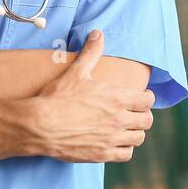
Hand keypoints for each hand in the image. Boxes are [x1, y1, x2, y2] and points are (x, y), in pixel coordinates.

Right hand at [20, 30, 155, 162]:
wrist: (39, 126)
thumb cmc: (57, 98)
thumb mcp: (76, 72)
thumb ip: (91, 52)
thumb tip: (97, 33)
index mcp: (117, 98)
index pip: (147, 100)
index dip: (147, 98)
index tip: (142, 97)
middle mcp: (119, 120)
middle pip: (147, 120)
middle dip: (143, 115)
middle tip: (135, 113)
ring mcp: (111, 139)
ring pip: (138, 138)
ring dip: (135, 132)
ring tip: (127, 128)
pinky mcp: (103, 155)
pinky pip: (126, 155)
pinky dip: (125, 149)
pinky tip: (117, 143)